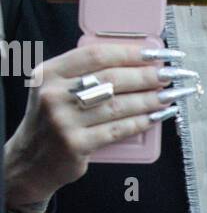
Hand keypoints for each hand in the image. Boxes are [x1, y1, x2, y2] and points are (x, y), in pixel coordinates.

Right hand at [4, 43, 188, 208]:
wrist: (31, 160)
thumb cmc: (54, 119)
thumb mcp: (57, 89)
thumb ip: (85, 75)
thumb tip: (139, 62)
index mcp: (49, 73)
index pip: (96, 55)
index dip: (130, 53)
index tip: (157, 53)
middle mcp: (53, 95)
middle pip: (111, 79)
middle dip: (147, 76)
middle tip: (170, 74)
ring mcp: (63, 121)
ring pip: (118, 105)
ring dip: (150, 99)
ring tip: (170, 95)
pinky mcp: (75, 144)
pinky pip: (117, 130)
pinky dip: (141, 122)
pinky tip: (157, 116)